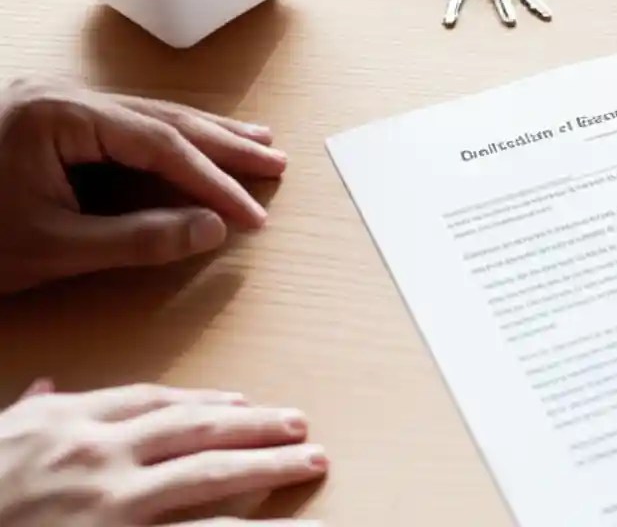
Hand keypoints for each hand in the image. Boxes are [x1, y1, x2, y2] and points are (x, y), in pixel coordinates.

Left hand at [0, 78, 286, 292]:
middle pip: (162, 119)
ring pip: (146, 117)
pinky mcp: (47, 120)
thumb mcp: (52, 248)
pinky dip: (167, 140)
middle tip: (276, 163)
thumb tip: (212, 229)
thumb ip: (138, 238)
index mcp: (57, 116)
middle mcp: (59, 96)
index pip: (159, 146)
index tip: (253, 213)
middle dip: (223, 145)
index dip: (213, 182)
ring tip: (257, 144)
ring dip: (204, 135)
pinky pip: (123, 126)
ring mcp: (52, 104)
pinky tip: (196, 143)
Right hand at [0, 379, 326, 525]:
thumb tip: (47, 387)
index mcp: (64, 423)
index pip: (151, 403)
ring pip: (210, 478)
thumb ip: (29, 413)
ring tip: (312, 461)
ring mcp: (111, 504)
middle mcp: (96, 455)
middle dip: (253, 427)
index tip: (240, 405)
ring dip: (269, 467)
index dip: (202, 403)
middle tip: (300, 424)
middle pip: (195, 431)